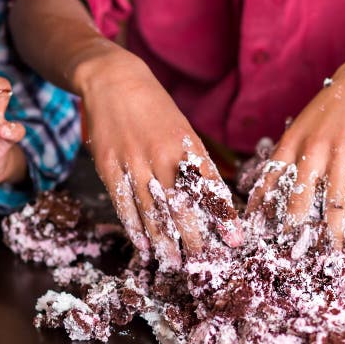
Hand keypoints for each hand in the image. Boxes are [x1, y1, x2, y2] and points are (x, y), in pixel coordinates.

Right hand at [78, 50, 240, 269]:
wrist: (114, 81)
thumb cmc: (157, 111)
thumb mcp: (184, 131)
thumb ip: (197, 164)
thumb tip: (217, 200)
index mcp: (187, 146)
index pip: (210, 187)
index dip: (224, 215)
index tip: (235, 239)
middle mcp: (163, 155)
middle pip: (182, 204)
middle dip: (195, 236)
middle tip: (204, 262)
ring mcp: (134, 161)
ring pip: (152, 209)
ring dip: (165, 240)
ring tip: (176, 262)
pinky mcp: (109, 166)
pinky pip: (123, 203)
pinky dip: (134, 227)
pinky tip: (144, 246)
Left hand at [246, 54, 344, 243]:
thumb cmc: (327, 111)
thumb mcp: (300, 129)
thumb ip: (286, 157)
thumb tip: (268, 191)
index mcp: (291, 143)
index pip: (270, 182)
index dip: (261, 210)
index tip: (254, 234)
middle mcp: (313, 151)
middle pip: (300, 197)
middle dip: (293, 227)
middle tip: (288, 254)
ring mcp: (341, 156)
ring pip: (334, 202)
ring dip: (331, 232)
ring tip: (328, 255)